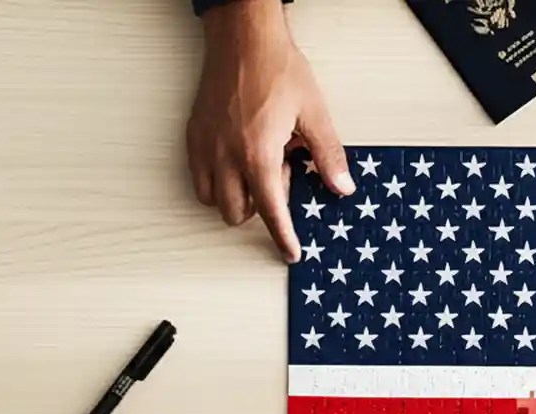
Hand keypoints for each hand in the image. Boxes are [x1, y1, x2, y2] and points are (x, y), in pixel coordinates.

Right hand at [186, 0, 352, 262]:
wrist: (243, 38)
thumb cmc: (278, 70)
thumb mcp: (315, 113)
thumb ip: (328, 156)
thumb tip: (342, 187)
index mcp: (258, 153)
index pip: (270, 210)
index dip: (281, 236)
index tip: (290, 253)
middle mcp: (225, 155)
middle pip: (235, 213)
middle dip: (259, 209)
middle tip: (281, 174)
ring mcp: (205, 146)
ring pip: (212, 200)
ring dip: (236, 196)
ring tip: (258, 164)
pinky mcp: (193, 136)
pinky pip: (198, 178)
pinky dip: (216, 182)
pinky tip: (238, 158)